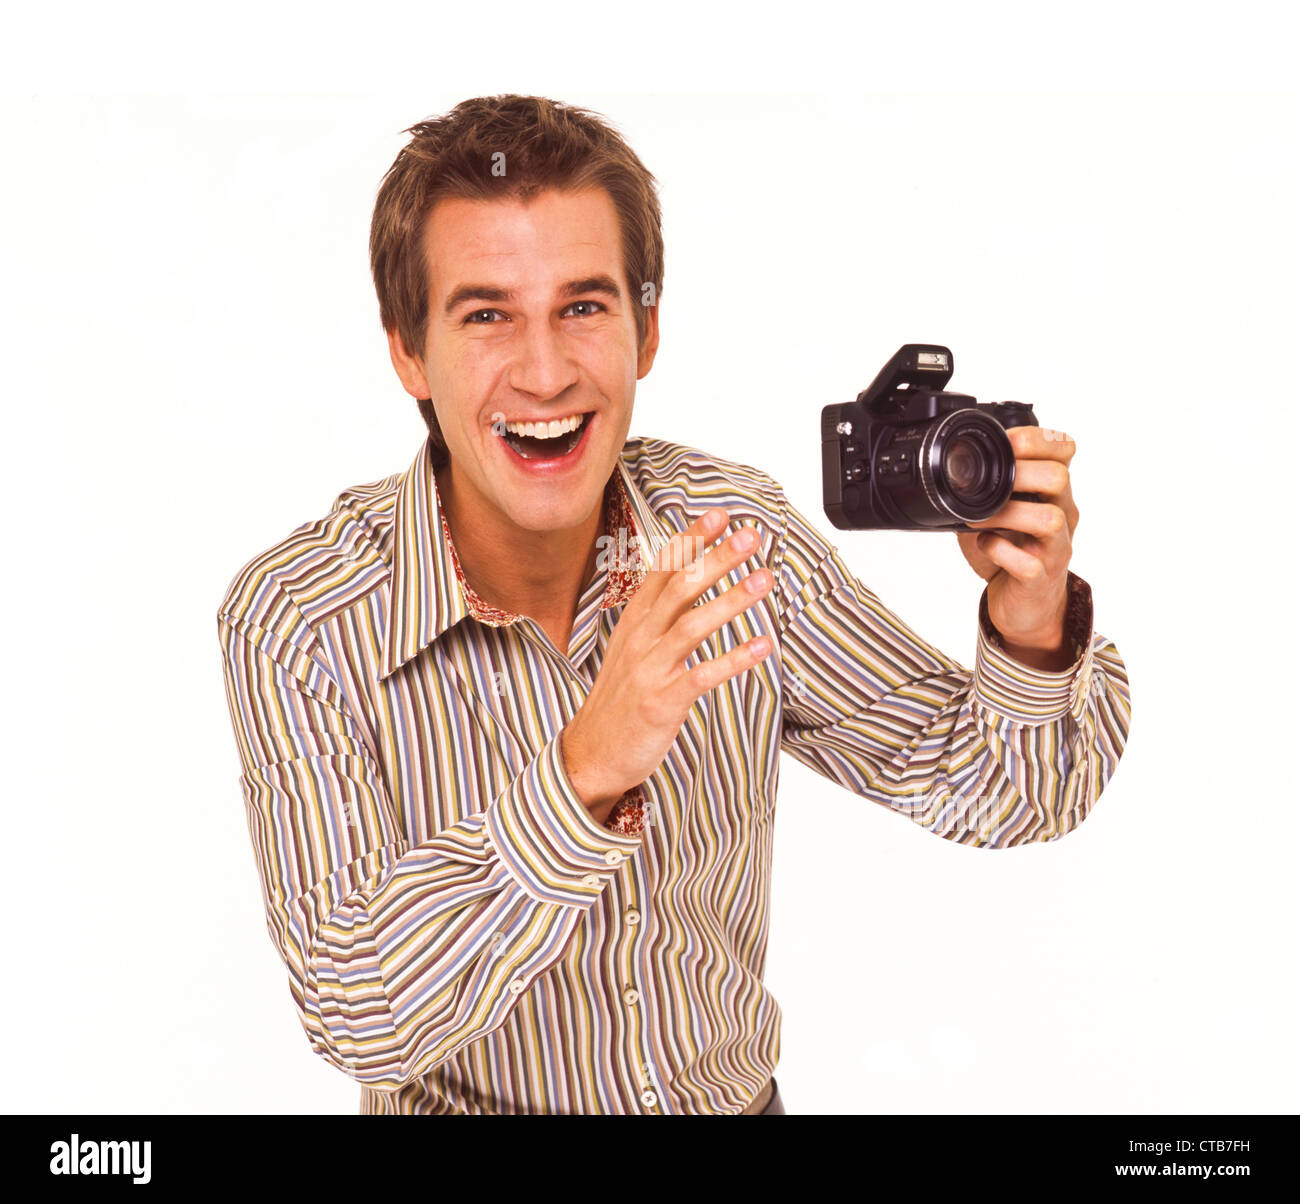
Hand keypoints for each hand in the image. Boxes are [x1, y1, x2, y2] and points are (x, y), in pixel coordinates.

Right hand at [561, 507, 773, 819]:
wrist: (592, 753)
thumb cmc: (620, 698)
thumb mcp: (632, 647)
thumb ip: (658, 615)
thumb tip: (688, 580)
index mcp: (634, 622)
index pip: (663, 570)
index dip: (690, 541)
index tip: (718, 515)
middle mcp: (640, 639)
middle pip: (680, 588)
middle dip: (716, 558)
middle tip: (750, 536)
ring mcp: (650, 669)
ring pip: (692, 624)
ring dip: (731, 600)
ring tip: (764, 579)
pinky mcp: (662, 702)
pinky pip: (701, 675)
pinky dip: (733, 660)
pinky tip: (762, 647)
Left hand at [957, 425, 1079, 670]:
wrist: (1024, 604)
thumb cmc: (1011, 553)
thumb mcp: (999, 512)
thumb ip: (985, 488)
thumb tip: (949, 464)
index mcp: (1052, 492)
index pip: (1064, 450)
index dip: (1037, 439)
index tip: (1007, 443)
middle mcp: (1062, 514)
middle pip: (1060, 477)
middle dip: (1019, 472)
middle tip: (986, 482)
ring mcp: (1054, 547)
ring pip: (1050, 519)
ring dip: (1006, 514)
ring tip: (975, 519)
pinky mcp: (1040, 578)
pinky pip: (1027, 563)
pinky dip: (1000, 551)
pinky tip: (984, 545)